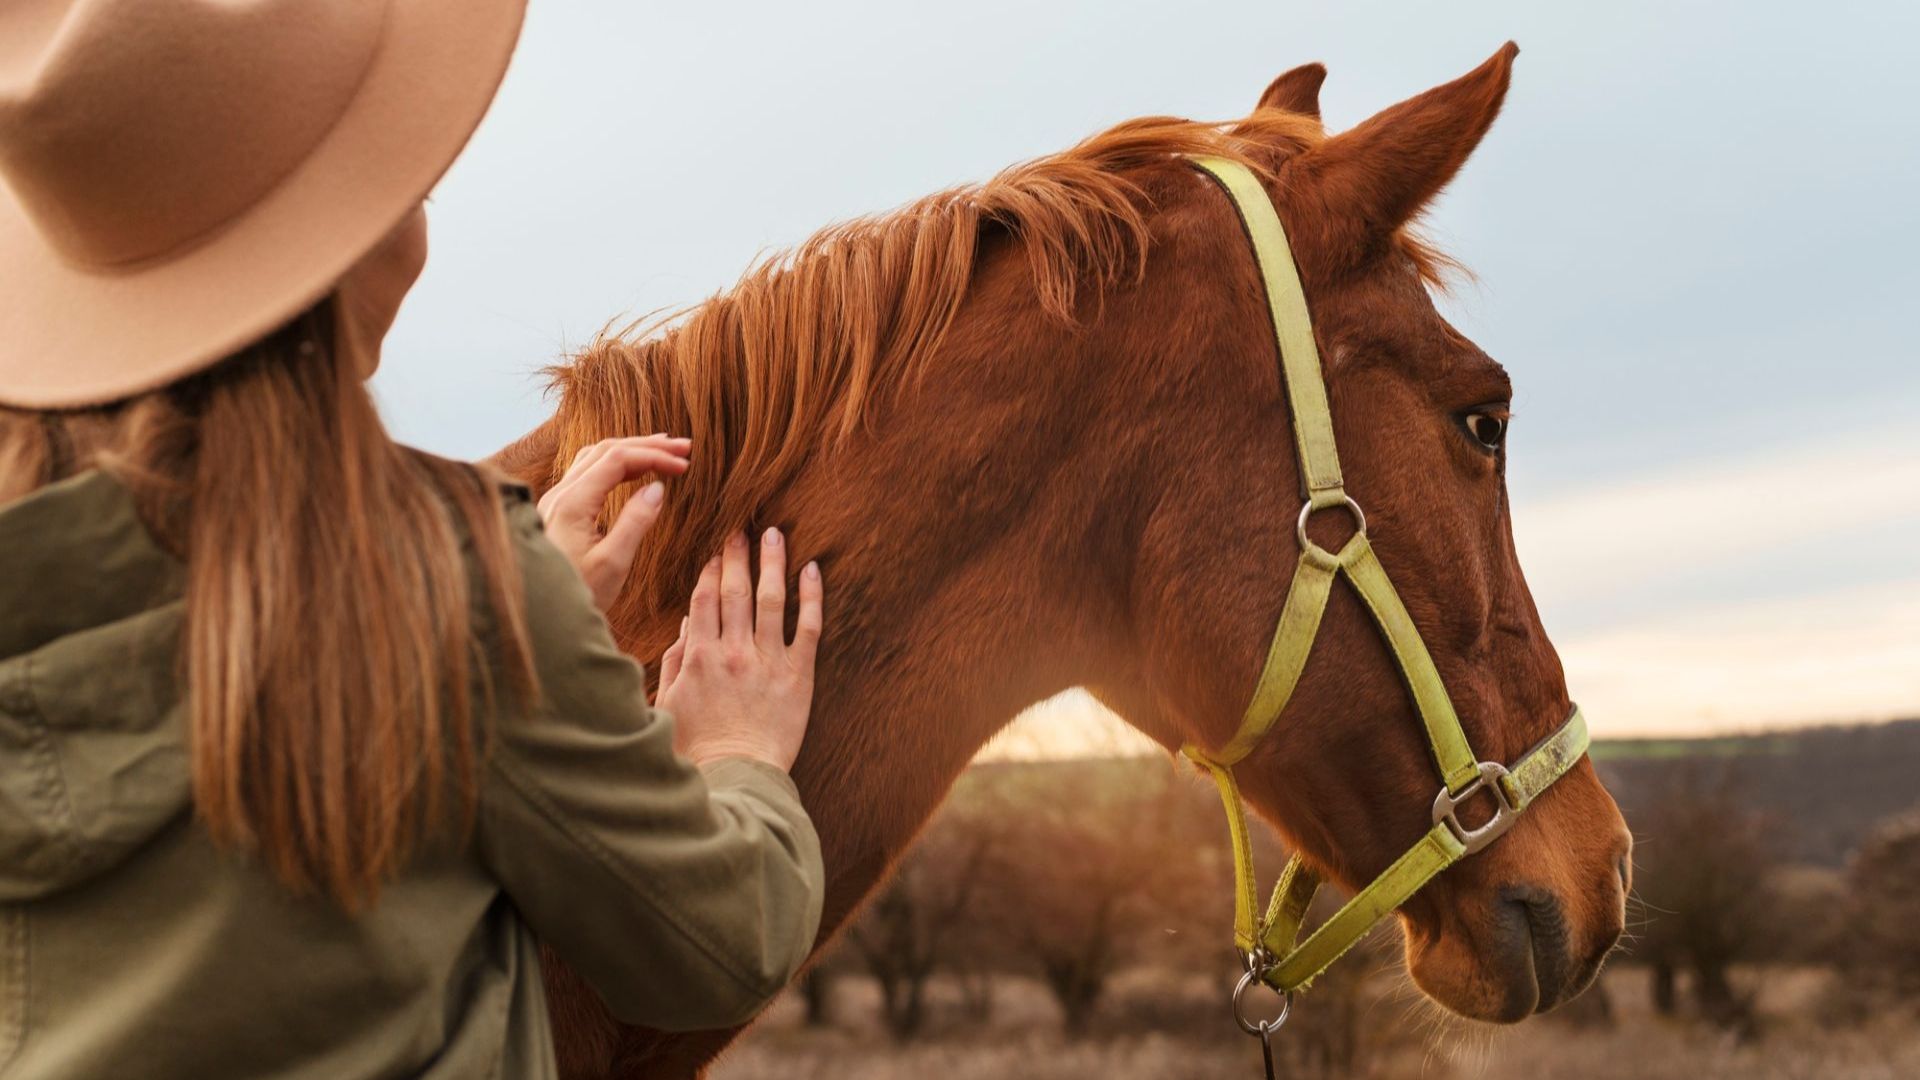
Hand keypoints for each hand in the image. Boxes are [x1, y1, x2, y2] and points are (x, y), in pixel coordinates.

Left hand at [537, 435, 691, 610]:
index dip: (653, 456)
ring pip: (595, 458)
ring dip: (630, 451)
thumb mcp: (614, 564)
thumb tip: (658, 489)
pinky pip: (588, 473)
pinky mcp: (559, 511)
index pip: (617, 460)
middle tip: (682, 447)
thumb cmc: (579, 594)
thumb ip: (636, 522)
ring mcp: (556, 501)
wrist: (543, 616)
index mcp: (572, 503)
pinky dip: (616, 465)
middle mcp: (560, 494)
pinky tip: (634, 474)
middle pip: (605, 450)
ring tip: (662, 452)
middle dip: (646, 445)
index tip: (683, 465)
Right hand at [656, 528, 822, 771]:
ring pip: (771, 599)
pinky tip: (812, 570)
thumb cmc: (698, 746)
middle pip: (735, 590)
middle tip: (741, 528)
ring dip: (772, 563)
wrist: (736, 776)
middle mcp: (734, 652)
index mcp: (699, 656)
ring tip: (775, 534)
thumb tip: (687, 624)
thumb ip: (675, 660)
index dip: (710, 569)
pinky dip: (810, 596)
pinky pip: (807, 627)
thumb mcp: (671, 702)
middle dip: (737, 555)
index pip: (704, 598)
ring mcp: (768, 662)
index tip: (714, 549)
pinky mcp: (798, 676)